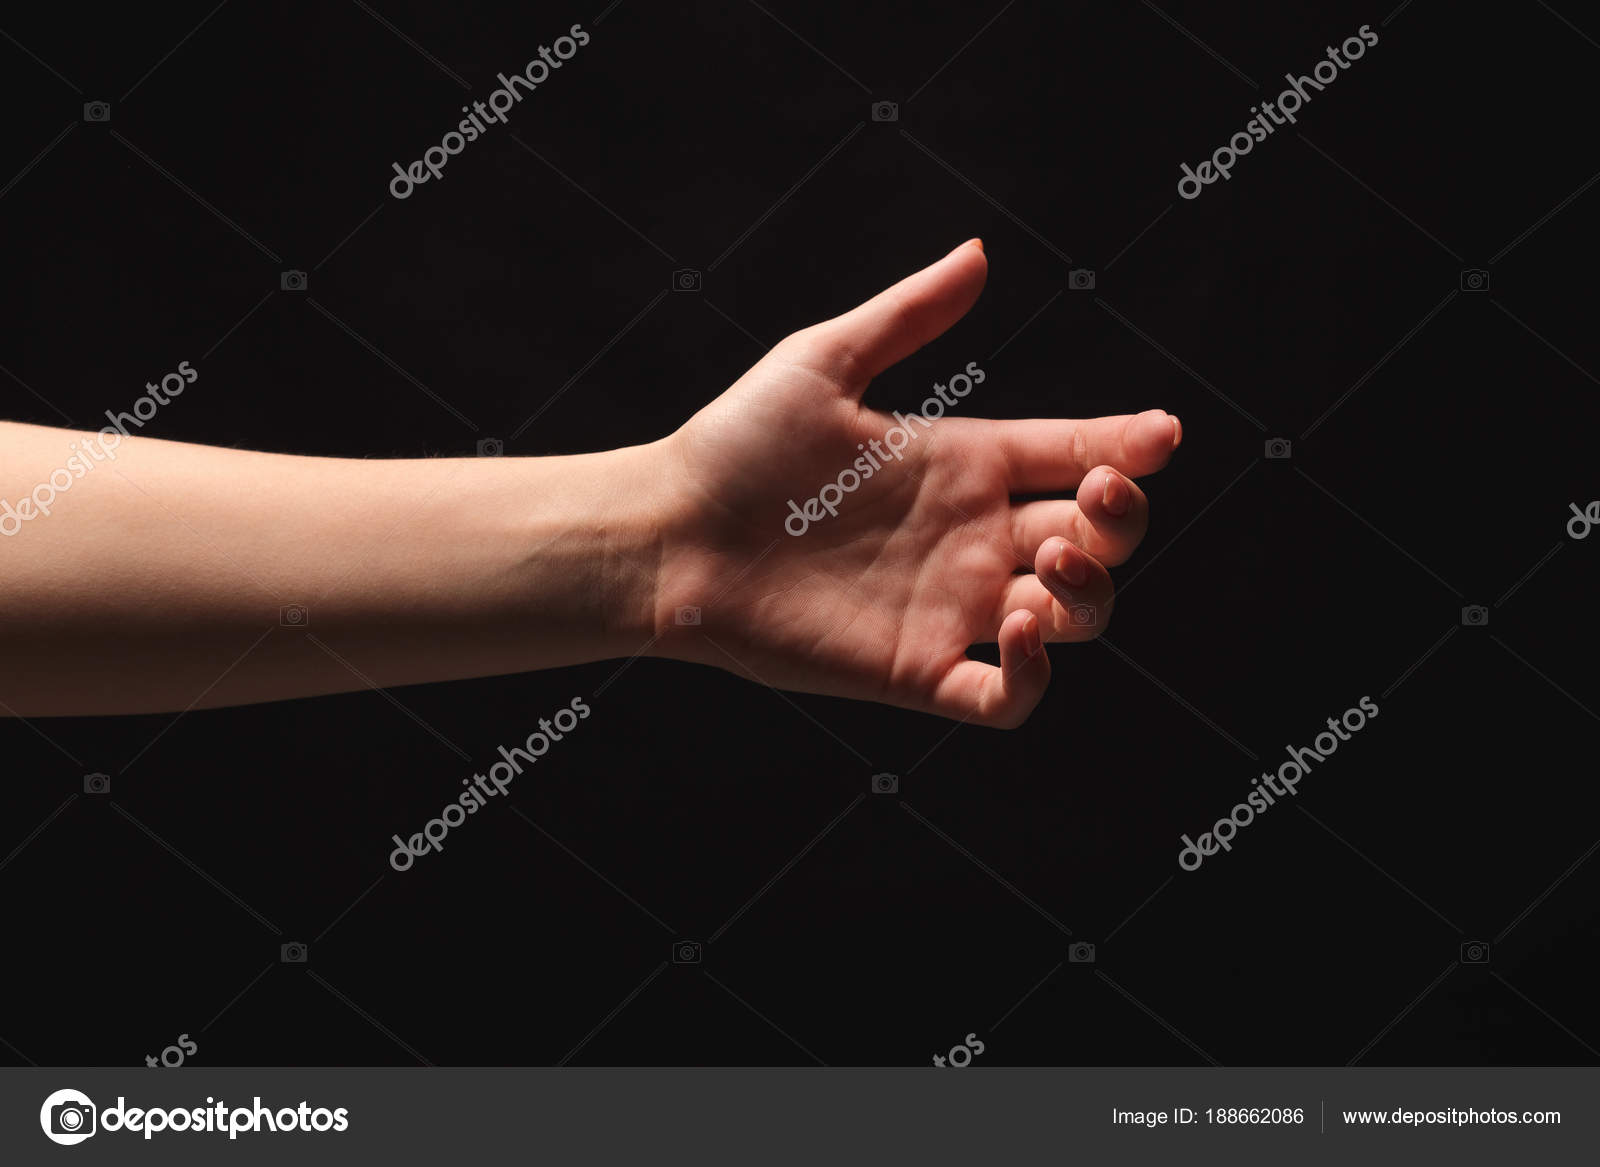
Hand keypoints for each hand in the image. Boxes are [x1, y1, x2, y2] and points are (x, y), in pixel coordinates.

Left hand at [647, 240, 1180, 726]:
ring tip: (1051, 556)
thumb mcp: (824, 363)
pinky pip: (1006, 696)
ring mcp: (949, 607)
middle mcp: (969, 537)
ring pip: (1070, 617)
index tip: (1161, 433)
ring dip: (1090, 590)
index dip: (1128, 446)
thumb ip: (907, 316)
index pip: (1072, 453)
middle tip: (1098, 493)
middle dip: (1121, 518)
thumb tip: (979, 251)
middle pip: (1094, 537)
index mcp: (963, 462)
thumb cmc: (735, 444)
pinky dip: (1034, 675)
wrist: (668, 533)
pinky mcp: (917, 670)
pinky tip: (1018, 627)